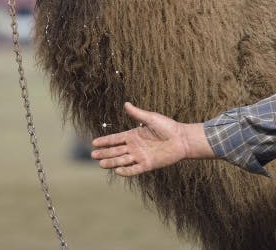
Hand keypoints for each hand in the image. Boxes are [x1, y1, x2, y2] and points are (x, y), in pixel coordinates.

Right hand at [91, 102, 212, 175]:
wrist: (181, 139)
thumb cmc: (168, 126)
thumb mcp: (151, 118)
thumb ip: (137, 114)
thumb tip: (126, 104)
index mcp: (134, 135)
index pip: (116, 139)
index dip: (105, 141)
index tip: (94, 142)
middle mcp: (135, 147)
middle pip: (116, 151)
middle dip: (104, 153)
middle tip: (93, 155)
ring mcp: (140, 156)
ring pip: (122, 160)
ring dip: (112, 162)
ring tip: (101, 164)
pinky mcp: (148, 165)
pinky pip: (135, 169)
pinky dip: (126, 171)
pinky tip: (117, 170)